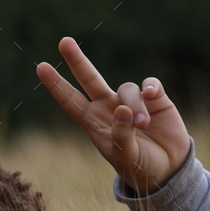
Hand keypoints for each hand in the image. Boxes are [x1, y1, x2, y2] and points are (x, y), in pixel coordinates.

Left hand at [36, 37, 190, 193]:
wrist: (169, 169)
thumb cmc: (140, 166)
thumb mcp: (127, 157)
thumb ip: (123, 135)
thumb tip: (122, 109)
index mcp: (94, 123)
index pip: (71, 101)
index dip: (56, 85)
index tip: (40, 67)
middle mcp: (109, 107)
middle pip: (89, 79)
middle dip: (77, 60)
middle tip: (64, 42)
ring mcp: (131, 101)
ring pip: (127, 89)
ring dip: (135, 105)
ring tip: (143, 125)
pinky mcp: (155, 99)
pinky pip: (149, 84)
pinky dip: (151, 87)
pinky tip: (153, 95)